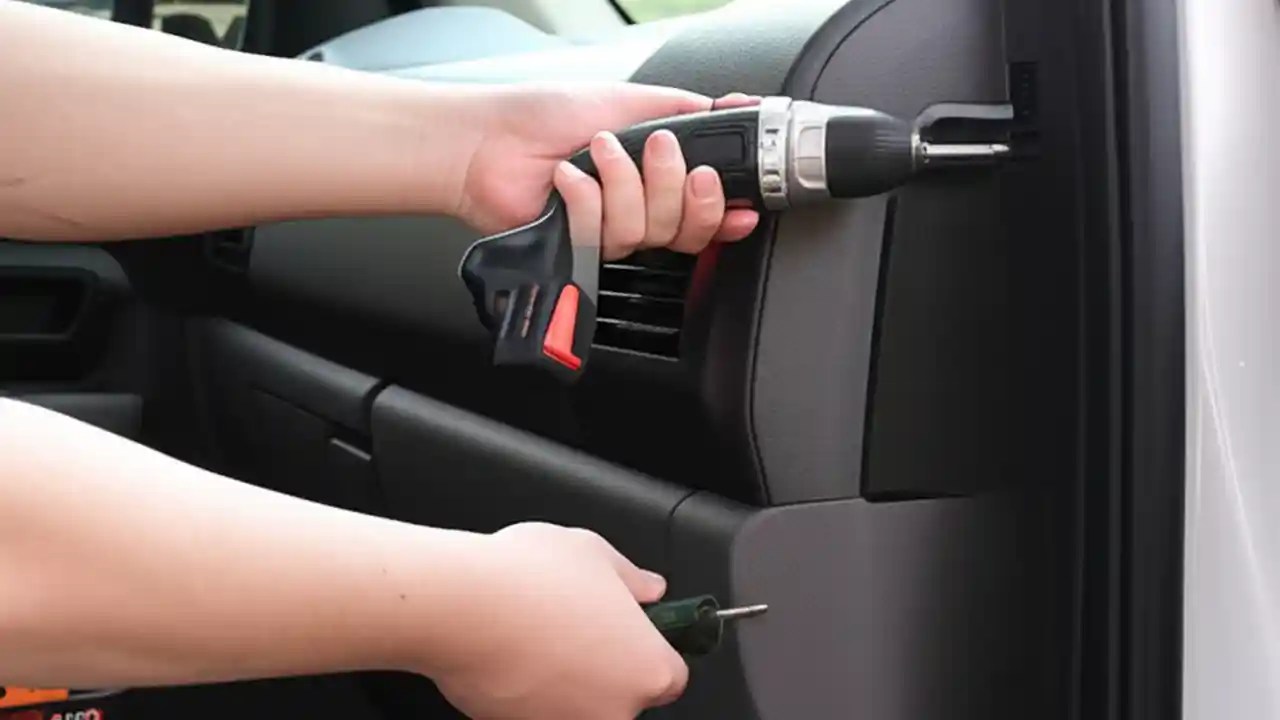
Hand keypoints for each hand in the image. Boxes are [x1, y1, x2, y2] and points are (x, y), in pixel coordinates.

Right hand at [433, 522, 686, 719]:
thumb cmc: (532, 578)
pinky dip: (526, 690)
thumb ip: (632, 578)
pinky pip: (533, 710)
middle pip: (621, 695)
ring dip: (563, 680)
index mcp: (648, 670)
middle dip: (602, 666)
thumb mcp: (595, 553)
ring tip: (536, 635)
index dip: (648, 649)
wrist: (463, 606)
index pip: (669, 677)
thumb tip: (650, 589)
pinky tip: (509, 653)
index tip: (628, 631)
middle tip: (575, 625)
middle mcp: (614, 712)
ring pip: (575, 705)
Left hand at [459, 82, 760, 260]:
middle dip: (675, 186)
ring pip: (647, 230)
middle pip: (686, 227)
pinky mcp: (580, 250)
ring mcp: (607, 232)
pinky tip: (569, 180)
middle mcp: (635, 209)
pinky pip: (605, 238)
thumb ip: (687, 110)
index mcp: (653, 178)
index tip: (737, 202)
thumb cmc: (544, 115)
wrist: (488, 141)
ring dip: (623, 183)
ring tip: (596, 153)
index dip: (723, 213)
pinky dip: (587, 200)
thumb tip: (734, 108)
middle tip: (657, 153)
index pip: (705, 212)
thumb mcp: (628, 100)